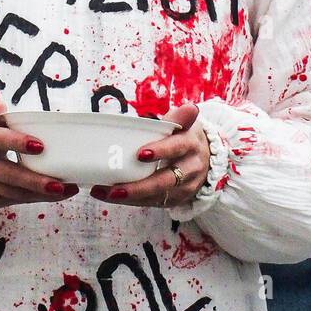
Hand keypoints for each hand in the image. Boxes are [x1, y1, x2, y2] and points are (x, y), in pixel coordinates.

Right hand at [0, 95, 79, 209]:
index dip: (17, 142)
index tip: (40, 146)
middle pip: (7, 173)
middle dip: (34, 180)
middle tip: (59, 183)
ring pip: (13, 192)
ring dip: (40, 193)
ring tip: (65, 190)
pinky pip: (14, 200)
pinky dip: (35, 198)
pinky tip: (54, 195)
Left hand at [90, 103, 210, 207]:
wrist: (205, 159)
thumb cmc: (184, 138)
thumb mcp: (184, 125)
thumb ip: (180, 117)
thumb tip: (190, 108)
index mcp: (191, 144)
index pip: (178, 147)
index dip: (161, 151)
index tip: (139, 154)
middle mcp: (192, 167)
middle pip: (166, 180)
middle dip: (139, 187)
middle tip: (114, 188)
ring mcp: (186, 186)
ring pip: (158, 195)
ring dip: (131, 197)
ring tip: (105, 193)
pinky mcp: (178, 199)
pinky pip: (154, 203)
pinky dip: (133, 201)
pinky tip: (112, 197)